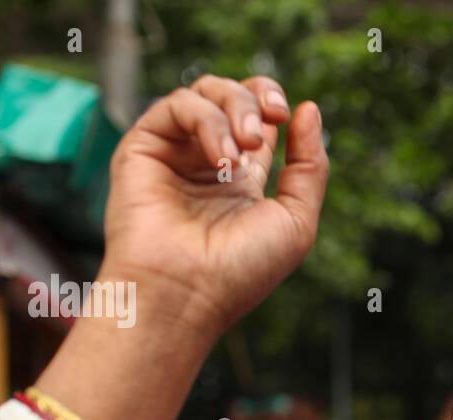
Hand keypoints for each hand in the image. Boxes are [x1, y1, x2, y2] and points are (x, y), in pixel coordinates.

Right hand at [100, 75, 329, 339]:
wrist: (188, 293)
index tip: (287, 115)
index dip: (272, 103)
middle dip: (257, 97)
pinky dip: (207, 120)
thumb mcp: (296, 221)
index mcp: (241, 180)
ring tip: (245, 147)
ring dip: (235, 108)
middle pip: (233, 96)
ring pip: (204, 93)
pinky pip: (177, 105)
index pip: (259, 119)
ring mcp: (174, 154)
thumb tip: (309, 108)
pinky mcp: (143, 148)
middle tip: (267, 125)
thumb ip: (310, 166)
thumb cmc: (240, 270)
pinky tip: (220, 159)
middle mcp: (205, 163)